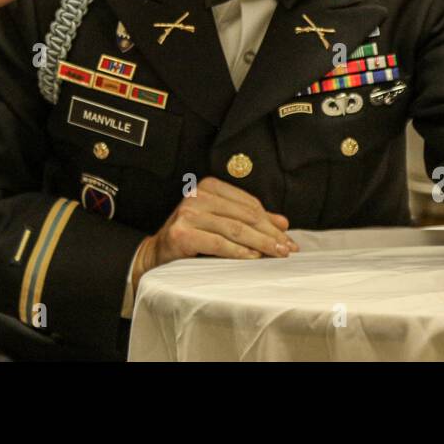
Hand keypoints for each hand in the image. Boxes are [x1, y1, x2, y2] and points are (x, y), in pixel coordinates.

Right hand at [130, 178, 298, 290]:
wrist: (156, 255)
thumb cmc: (192, 237)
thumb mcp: (221, 223)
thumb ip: (249, 220)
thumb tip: (283, 223)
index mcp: (209, 186)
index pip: (249, 204)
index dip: (271, 221)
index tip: (288, 238)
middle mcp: (197, 194)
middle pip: (245, 215)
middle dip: (270, 234)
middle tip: (287, 249)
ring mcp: (188, 212)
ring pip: (235, 229)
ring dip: (260, 243)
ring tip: (276, 254)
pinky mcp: (181, 232)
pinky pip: (218, 242)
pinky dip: (238, 251)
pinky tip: (253, 257)